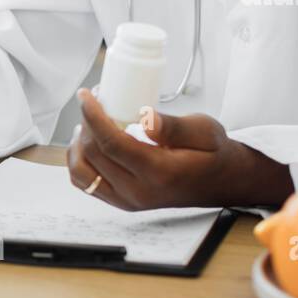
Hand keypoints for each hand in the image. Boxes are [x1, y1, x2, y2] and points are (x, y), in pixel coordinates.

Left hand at [67, 89, 293, 209]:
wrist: (219, 181)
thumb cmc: (212, 153)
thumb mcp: (204, 130)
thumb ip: (174, 126)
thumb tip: (147, 117)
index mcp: (158, 172)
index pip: (111, 143)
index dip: (93, 116)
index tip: (86, 95)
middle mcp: (138, 191)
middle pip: (93, 154)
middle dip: (86, 122)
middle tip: (93, 102)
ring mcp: (127, 200)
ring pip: (82, 172)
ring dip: (78, 143)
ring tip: (88, 123)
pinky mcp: (121, 202)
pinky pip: (86, 183)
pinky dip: (79, 161)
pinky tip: (88, 143)